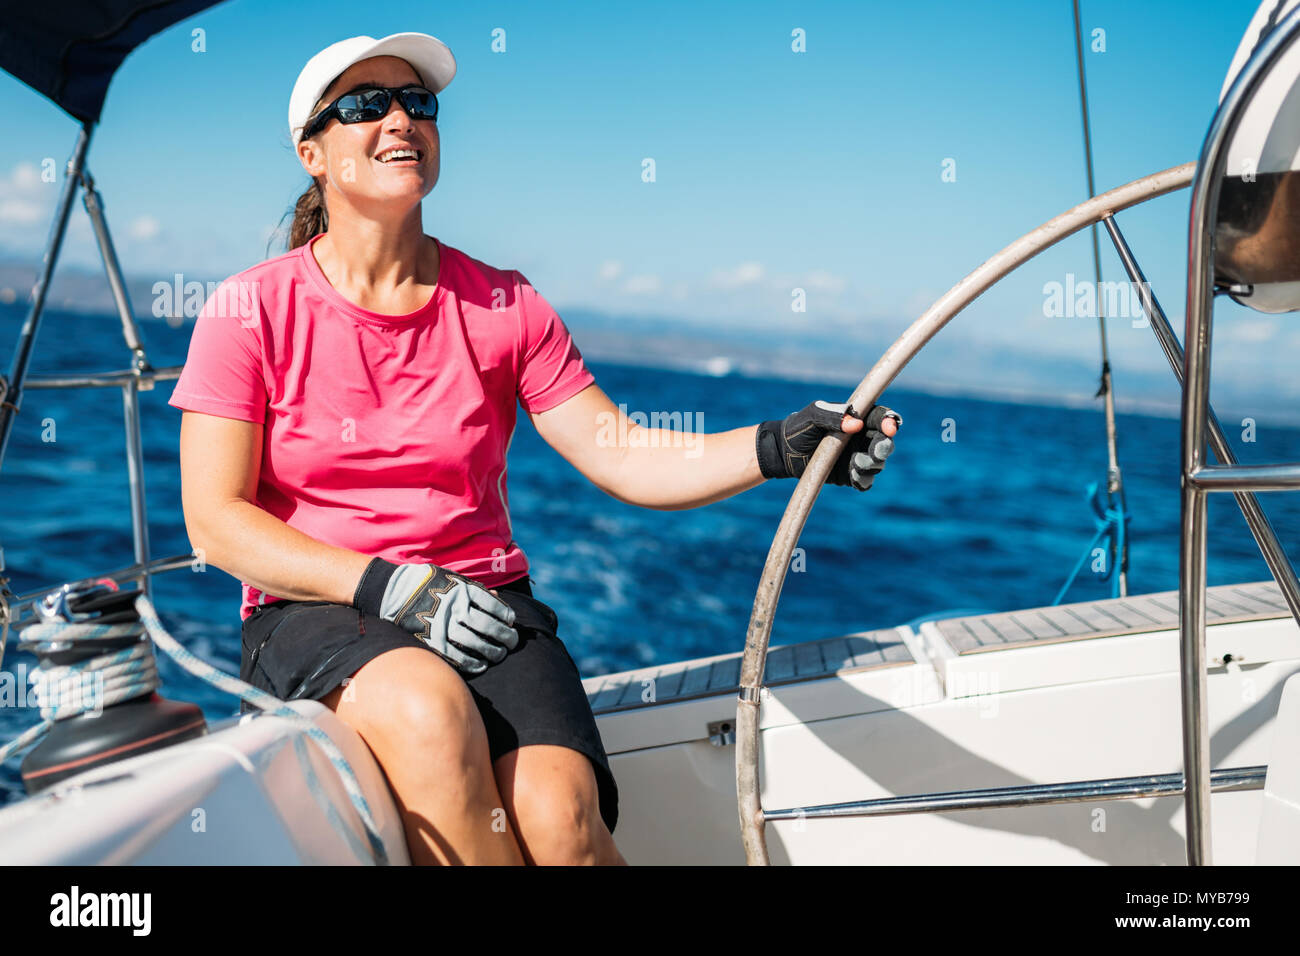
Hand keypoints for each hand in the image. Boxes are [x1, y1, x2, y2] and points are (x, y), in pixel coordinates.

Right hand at [353, 559, 518, 673]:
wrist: (392, 593)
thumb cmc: (427, 584)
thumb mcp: (452, 579)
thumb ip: (475, 589)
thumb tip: (499, 599)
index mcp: (462, 591)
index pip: (493, 606)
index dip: (506, 616)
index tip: (511, 621)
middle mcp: (454, 609)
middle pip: (489, 627)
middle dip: (506, 637)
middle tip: (512, 641)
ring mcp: (443, 627)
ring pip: (477, 645)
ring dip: (493, 652)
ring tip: (500, 654)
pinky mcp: (432, 643)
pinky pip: (458, 658)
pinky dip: (474, 664)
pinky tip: (482, 665)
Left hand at [755, 400, 900, 489]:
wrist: (784, 453)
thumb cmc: (799, 428)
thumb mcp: (813, 416)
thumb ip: (833, 415)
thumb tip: (855, 423)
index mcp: (856, 418)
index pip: (880, 417)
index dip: (890, 421)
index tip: (889, 428)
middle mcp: (861, 438)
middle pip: (884, 442)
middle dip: (883, 447)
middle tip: (875, 451)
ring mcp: (856, 457)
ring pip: (877, 463)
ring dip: (871, 464)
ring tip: (856, 463)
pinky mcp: (849, 475)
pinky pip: (864, 481)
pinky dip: (863, 479)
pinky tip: (854, 476)